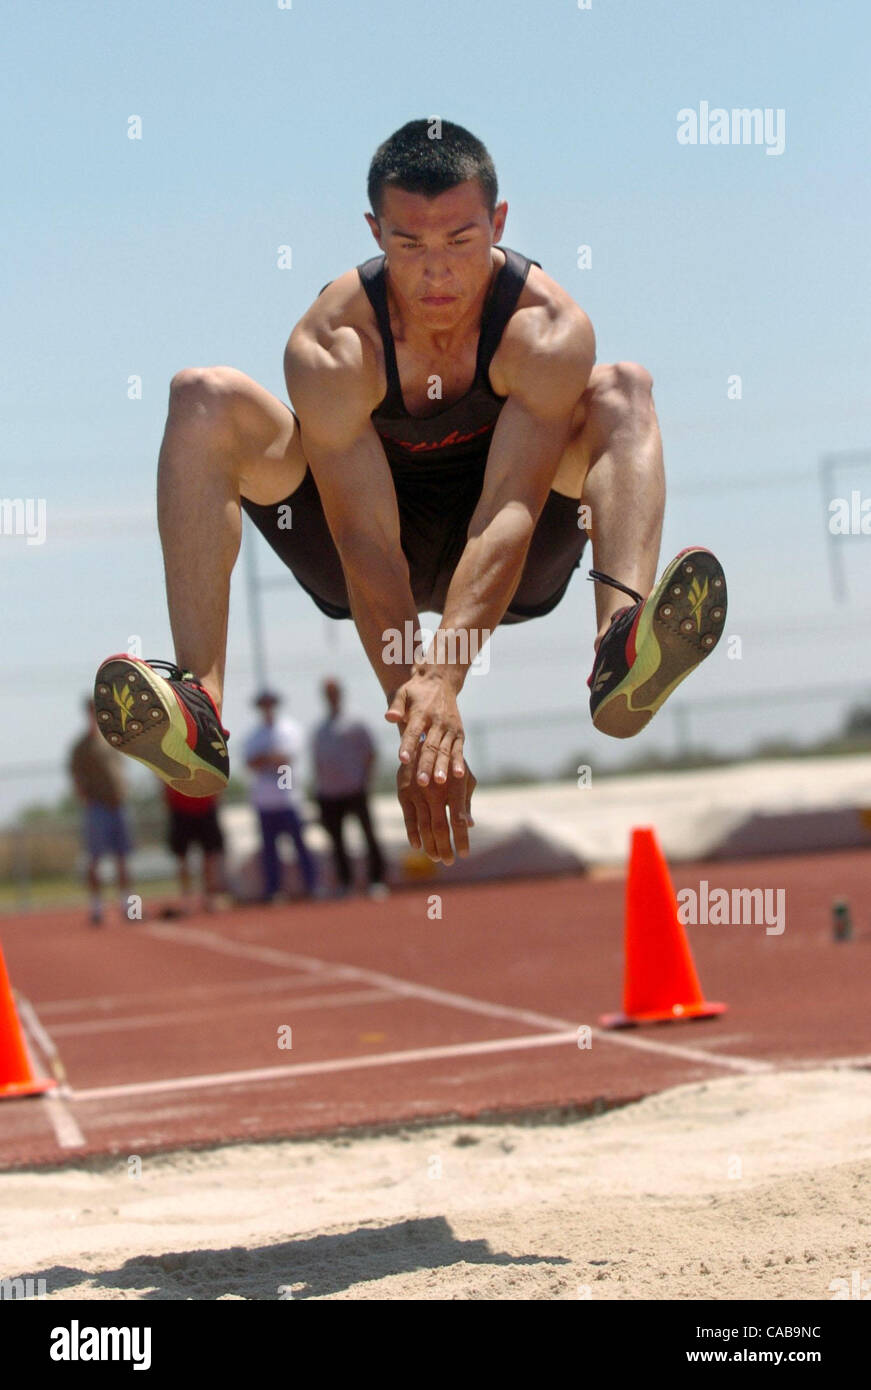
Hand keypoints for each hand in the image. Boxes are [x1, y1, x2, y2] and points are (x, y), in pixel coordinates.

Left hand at [385, 669, 464, 786]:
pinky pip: (458, 749)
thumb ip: (396, 706)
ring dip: (442, 767)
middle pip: (431, 745)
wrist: (441, 680)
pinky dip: (458, 762)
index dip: (408, 746)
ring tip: (439, 782)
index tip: (403, 760)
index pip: (413, 732)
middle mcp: (437, 721)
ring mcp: (450, 728)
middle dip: (426, 764)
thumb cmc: (416, 691)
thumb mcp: (403, 693)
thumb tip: (390, 718)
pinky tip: (458, 775)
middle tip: (421, 782)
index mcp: (422, 712)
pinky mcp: (458, 732)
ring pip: (445, 750)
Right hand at [397, 758, 475, 863]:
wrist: (422, 742)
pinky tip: (418, 846)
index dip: (462, 839)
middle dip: (446, 847)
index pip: (459, 819)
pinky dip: (413, 834)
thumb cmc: (449, 763)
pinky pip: (408, 819)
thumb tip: (470, 825)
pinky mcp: (404, 793)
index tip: (465, 854)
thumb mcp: (463, 777)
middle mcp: (435, 791)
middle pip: (441, 827)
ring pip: (424, 826)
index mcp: (454, 787)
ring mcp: (418, 793)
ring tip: (436, 857)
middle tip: (450, 861)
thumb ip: (466, 801)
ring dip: (430, 845)